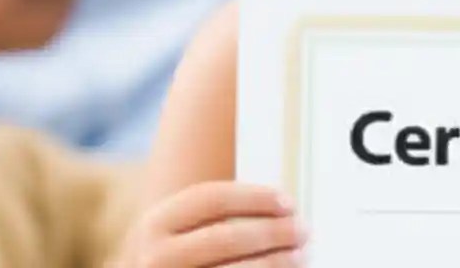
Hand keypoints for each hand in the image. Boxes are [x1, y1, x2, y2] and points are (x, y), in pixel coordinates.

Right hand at [118, 182, 306, 267]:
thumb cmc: (169, 260)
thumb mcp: (173, 232)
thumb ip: (209, 219)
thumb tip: (278, 208)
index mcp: (156, 223)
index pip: (211, 199)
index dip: (254, 197)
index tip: (288, 202)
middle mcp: (156, 256)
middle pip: (225, 238)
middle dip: (272, 233)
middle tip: (303, 229)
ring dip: (274, 264)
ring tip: (300, 255)